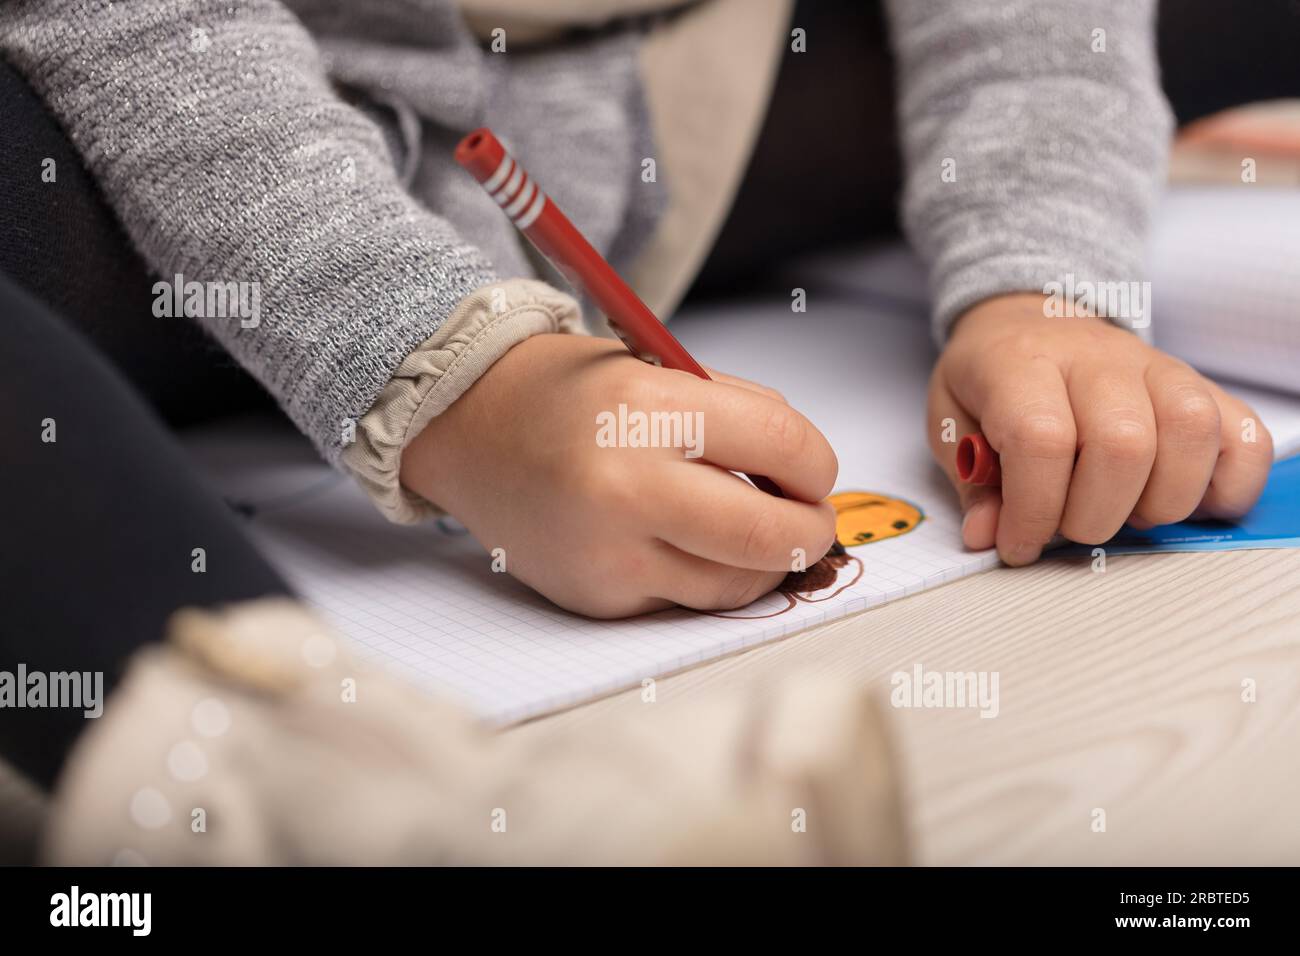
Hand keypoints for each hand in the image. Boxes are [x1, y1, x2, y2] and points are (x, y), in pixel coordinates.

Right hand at [401, 334, 837, 617]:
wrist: (470, 431)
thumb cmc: (572, 395)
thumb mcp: (656, 370)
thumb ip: (736, 414)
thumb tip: (808, 477)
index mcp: (646, 407)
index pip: (782, 444)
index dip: (817, 464)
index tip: (814, 471)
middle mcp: (625, 486)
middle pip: (769, 535)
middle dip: (811, 531)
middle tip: (811, 522)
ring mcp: (608, 552)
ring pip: (735, 584)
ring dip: (765, 563)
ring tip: (753, 533)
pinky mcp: (597, 597)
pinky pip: (684, 601)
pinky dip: (702, 576)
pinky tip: (684, 545)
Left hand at [928, 293, 1273, 564]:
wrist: (1028, 321)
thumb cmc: (991, 379)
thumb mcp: (951, 423)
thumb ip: (971, 483)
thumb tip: (988, 535)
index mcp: (1022, 363)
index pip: (1043, 439)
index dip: (1034, 509)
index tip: (1019, 544)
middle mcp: (1097, 358)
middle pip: (1124, 443)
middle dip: (1094, 515)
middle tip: (1071, 528)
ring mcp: (1156, 367)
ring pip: (1191, 433)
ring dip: (1160, 501)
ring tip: (1125, 512)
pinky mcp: (1198, 385)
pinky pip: (1243, 434)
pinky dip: (1229, 485)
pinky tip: (1189, 505)